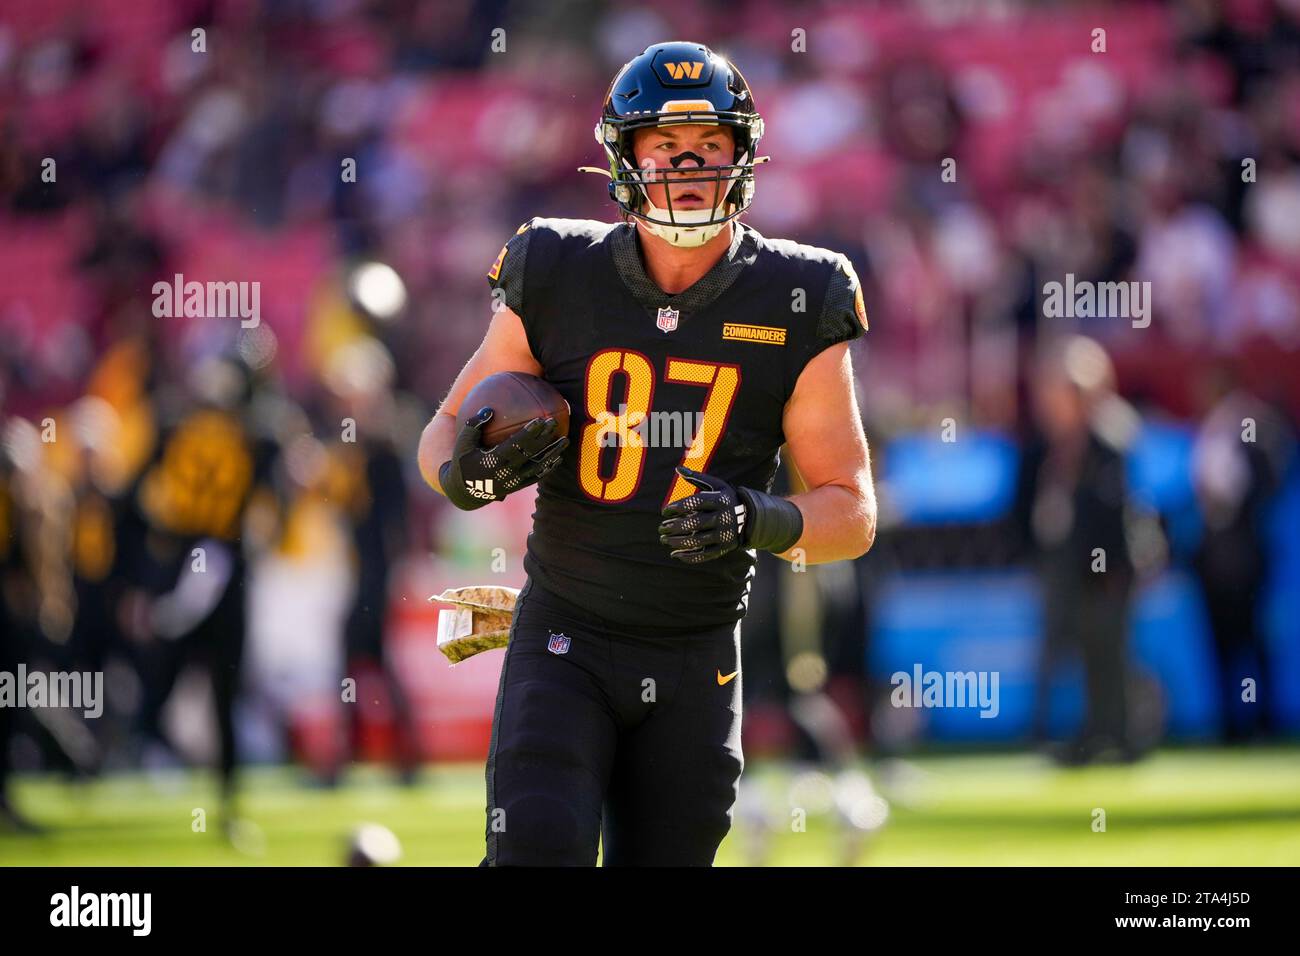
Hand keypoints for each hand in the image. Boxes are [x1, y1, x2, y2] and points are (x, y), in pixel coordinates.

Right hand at [438, 407, 567, 509]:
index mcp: (493, 461)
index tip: (540, 420)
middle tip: (554, 422)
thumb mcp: (462, 443)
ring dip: (553, 453)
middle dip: (544, 438)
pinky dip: (548, 467)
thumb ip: (473, 425)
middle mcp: (506, 472)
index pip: (515, 445)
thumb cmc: (462, 461)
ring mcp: (514, 481)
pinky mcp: (518, 487)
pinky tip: (558, 456)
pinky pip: (537, 476)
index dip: (528, 434)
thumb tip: (489, 409)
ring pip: (538, 466)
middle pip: (530, 453)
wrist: (464, 493)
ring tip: (566, 440)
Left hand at [658, 465, 804, 562]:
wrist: (750, 517)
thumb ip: (697, 477)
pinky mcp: (724, 548)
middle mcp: (723, 517)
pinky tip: (675, 554)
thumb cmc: (726, 498)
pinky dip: (688, 557)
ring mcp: (724, 534)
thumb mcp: (717, 485)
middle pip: (694, 523)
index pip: (695, 502)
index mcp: (720, 500)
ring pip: (697, 541)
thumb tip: (677, 468)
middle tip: (661, 528)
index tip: (664, 511)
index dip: (677, 507)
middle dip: (674, 527)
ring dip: (677, 542)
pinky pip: (704, 555)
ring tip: (664, 539)